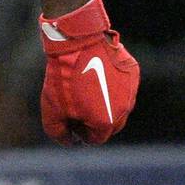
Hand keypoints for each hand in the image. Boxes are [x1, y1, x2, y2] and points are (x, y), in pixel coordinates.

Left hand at [38, 0, 138, 144]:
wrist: (77, 43)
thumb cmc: (64, 78)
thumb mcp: (52, 109)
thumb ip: (58, 132)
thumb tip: (69, 141)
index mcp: (106, 123)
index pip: (95, 139)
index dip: (80, 132)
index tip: (69, 119)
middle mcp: (124, 110)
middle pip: (109, 125)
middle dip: (93, 120)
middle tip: (76, 107)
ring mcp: (131, 90)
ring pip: (118, 105)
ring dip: (103, 103)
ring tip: (84, 89)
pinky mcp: (133, 73)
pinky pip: (122, 86)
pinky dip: (110, 85)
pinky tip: (94, 74)